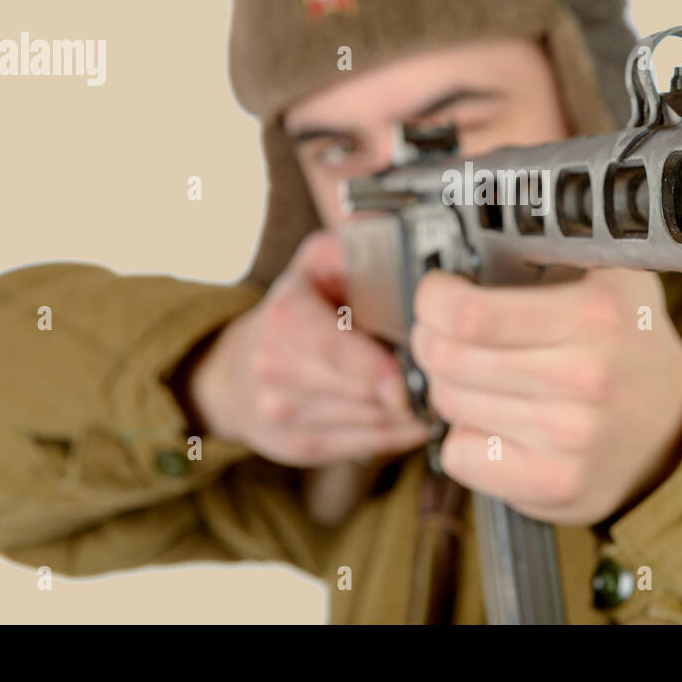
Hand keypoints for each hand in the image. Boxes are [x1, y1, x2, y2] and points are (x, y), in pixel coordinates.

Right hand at [188, 229, 432, 467]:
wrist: (234, 372)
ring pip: (368, 423)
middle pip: (360, 391)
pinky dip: (399, 434)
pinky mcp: (299, 447)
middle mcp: (276, 369)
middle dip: (408, 387)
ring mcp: (283, 413)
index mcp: (284, 319)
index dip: (378, 368)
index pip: (334, 349)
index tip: (412, 374)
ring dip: (409, 412)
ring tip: (434, 392)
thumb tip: (386, 234)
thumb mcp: (314, 265)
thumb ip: (349, 249)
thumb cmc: (292, 313)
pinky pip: (365, 446)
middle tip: (447, 377)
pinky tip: (415, 415)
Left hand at [410, 267, 681, 525]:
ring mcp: (571, 437)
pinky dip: (463, 437)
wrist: (673, 422)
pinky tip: (494, 421)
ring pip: (449, 406)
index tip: (440, 294)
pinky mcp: (556, 485)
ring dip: (450, 388)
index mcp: (594, 315)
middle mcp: (584, 378)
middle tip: (444, 335)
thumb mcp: (606, 272)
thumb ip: (544, 245)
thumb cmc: (624, 340)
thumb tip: (468, 221)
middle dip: (431, 341)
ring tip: (480, 376)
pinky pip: (459, 457)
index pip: (468, 314)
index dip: (435, 300)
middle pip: (448, 360)